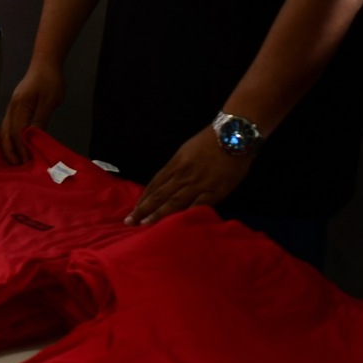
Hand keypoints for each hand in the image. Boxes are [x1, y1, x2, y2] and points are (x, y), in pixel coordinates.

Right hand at [0, 63, 65, 163]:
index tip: (27, 161)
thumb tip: (33, 139)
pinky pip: (9, 127)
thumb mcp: (49, 101)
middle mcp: (11, 109)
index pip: (17, 131)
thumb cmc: (50, 80)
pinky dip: (10, 139)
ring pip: (4, 131)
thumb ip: (40, 120)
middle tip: (19, 167)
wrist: (45, 63)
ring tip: (17, 161)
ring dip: (9, 147)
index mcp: (20, 106)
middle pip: (5, 134)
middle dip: (10, 151)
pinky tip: (16, 147)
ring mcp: (12, 108)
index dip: (21, 148)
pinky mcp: (15, 109)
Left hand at [129, 126, 254, 225]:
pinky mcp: (214, 192)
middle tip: (129, 221)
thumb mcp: (186, 150)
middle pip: (159, 195)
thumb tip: (166, 182)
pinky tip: (175, 226)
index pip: (155, 184)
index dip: (143, 197)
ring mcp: (198, 184)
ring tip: (145, 225)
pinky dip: (184, 216)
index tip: (134, 209)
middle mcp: (182, 175)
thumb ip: (177, 167)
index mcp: (175, 164)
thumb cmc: (210, 141)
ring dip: (158, 215)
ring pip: (174, 202)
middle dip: (143, 209)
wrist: (233, 136)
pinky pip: (196, 206)